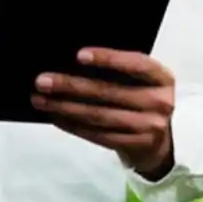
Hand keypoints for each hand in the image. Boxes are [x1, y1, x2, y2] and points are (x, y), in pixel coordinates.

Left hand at [32, 47, 175, 179]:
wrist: (161, 143)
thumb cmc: (143, 100)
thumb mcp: (143, 82)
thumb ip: (120, 71)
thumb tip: (73, 61)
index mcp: (162, 78)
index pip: (136, 64)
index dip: (108, 59)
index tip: (79, 55)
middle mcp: (159, 102)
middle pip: (109, 92)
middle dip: (71, 85)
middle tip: (42, 81)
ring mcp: (149, 127)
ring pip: (99, 115)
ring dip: (65, 107)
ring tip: (40, 99)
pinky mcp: (134, 146)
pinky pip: (97, 134)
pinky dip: (73, 125)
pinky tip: (56, 116)